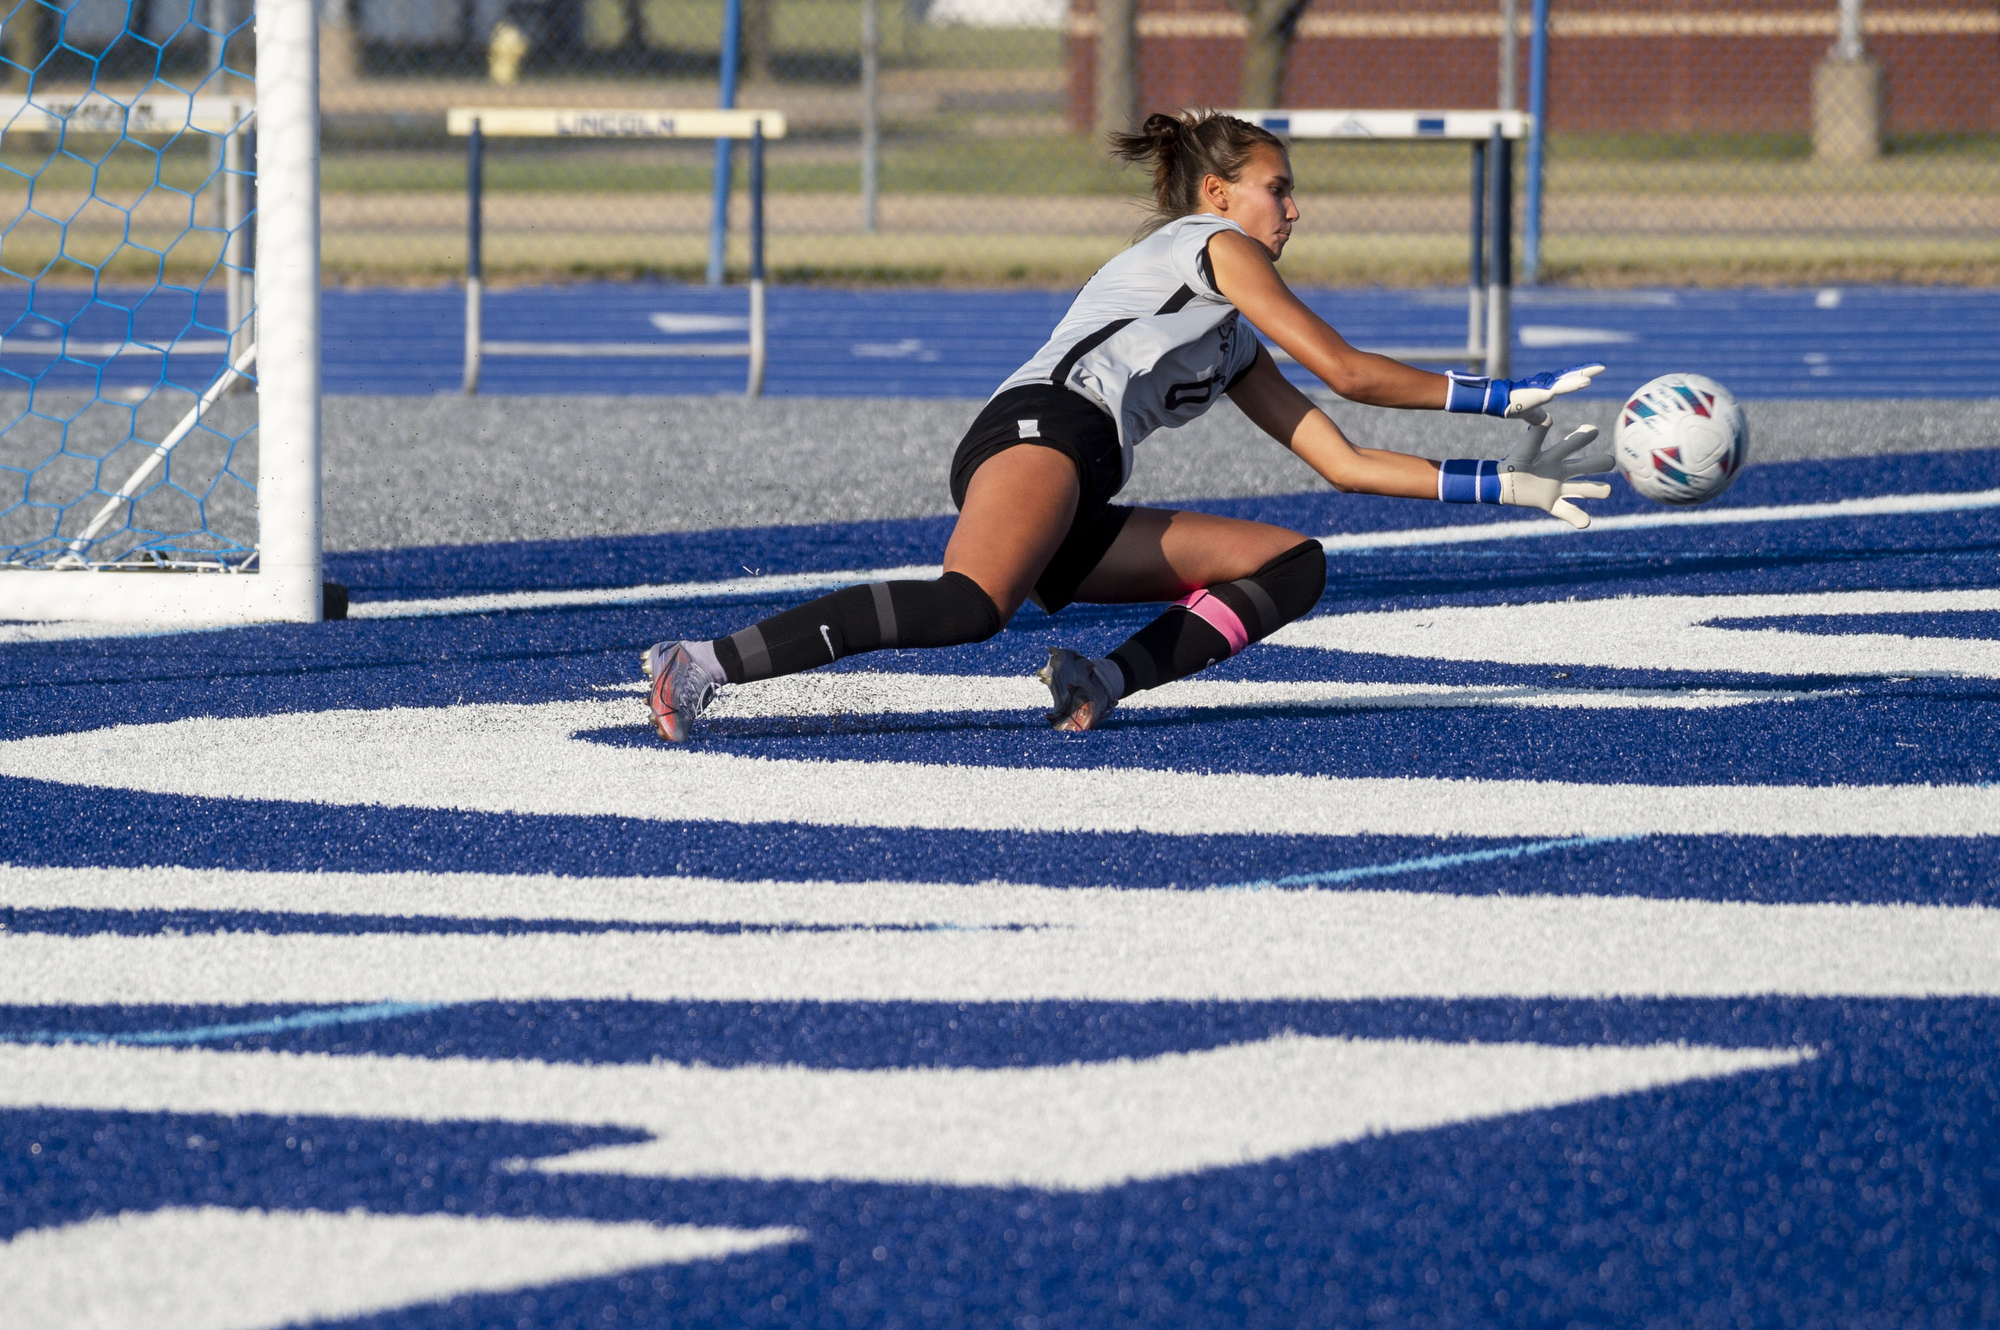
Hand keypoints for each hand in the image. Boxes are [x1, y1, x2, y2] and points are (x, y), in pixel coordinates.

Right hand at [1446, 362, 1605, 417]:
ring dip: (1582, 376)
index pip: (1567, 381)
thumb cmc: (1513, 406)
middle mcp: (1548, 384)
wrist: (1500, 404)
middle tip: (1603, 366)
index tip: (1594, 373)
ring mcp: (1546, 387)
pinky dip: (1574, 384)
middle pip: (1571, 376)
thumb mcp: (1532, 414)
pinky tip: (1586, 382)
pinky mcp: (1543, 392)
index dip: (1579, 377)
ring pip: (1568, 381)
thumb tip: (1546, 421)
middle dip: (1586, 370)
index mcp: (1547, 388)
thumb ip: (1539, 417)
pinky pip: (1562, 387)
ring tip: (1599, 370)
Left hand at [1498, 414, 1613, 528]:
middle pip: (1587, 466)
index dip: (1584, 436)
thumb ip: (1537, 434)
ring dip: (1597, 490)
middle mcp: (1561, 471)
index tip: (1594, 430)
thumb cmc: (1514, 461)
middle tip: (1609, 462)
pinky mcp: (1551, 504)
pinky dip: (1577, 517)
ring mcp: (1558, 488)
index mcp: (1555, 455)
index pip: (1574, 444)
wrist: (1501, 483)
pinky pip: (1567, 511)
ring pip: (1584, 489)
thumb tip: (1548, 418)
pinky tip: (1585, 522)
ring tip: (1607, 490)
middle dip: (1600, 463)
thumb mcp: (1526, 447)